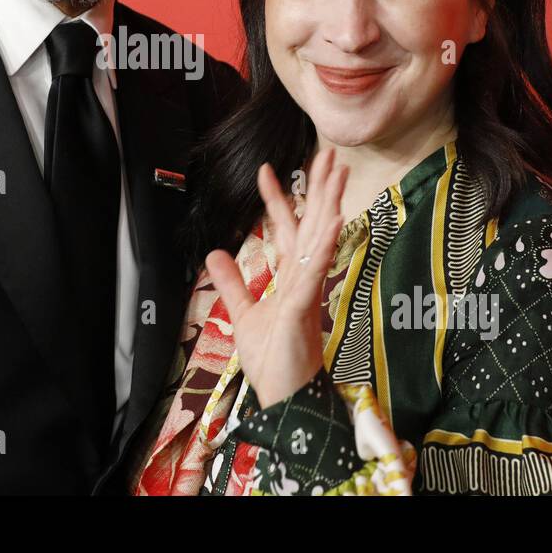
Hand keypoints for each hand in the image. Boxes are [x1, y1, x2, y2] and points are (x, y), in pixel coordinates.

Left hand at [206, 147, 348, 408]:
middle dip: (319, 189)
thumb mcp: (243, 314)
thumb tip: (215, 253)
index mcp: (290, 278)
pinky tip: (333, 218)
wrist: (284, 399)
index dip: (277, 199)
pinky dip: (325, 243)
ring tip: (337, 172)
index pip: (286, 230)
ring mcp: (308, 289)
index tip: (266, 169)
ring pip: (320, 237)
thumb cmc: (273, 362)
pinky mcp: (306, 304)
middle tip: (328, 153)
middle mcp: (304, 278)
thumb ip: (232, 283)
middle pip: (313, 224)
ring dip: (329, 203)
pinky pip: (317, 269)